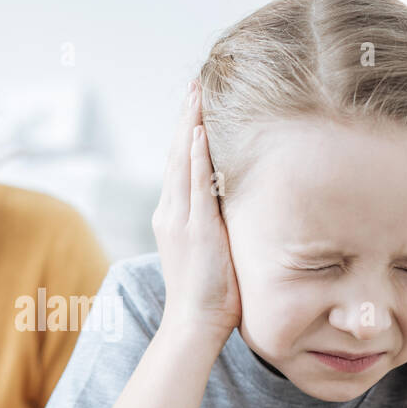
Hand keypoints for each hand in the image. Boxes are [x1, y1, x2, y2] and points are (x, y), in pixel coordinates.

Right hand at [152, 79, 241, 342]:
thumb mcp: (212, 251)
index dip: (187, 133)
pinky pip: (193, 185)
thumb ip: (217, 226)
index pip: (180, 165)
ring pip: (181, 162)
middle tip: (195, 85)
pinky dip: (195, 157)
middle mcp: (170, 212)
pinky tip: (200, 132)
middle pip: (177, 154)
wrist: (194, 323)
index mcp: (174, 217)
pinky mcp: (192, 229)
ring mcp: (179, 219)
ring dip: (188, 125)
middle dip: (185, 118)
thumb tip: (236, 210)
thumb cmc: (210, 296)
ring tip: (195, 94)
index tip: (196, 105)